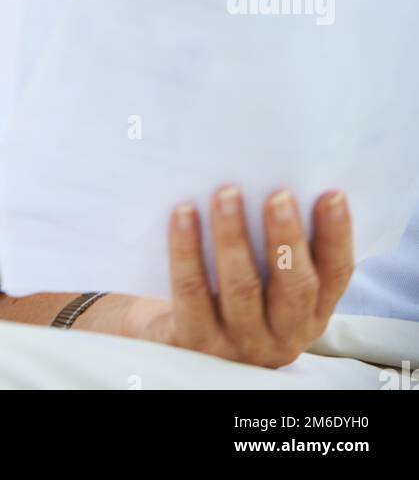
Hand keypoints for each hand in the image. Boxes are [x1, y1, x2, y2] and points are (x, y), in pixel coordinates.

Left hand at [77, 187, 352, 367]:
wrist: (176, 340)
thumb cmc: (229, 289)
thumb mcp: (265, 277)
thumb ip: (276, 239)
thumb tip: (276, 171)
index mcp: (310, 312)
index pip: (336, 275)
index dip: (337, 236)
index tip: (332, 194)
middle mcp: (282, 334)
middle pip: (294, 289)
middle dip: (287, 239)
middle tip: (278, 195)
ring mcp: (240, 342)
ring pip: (241, 289)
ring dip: (234, 237)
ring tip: (226, 193)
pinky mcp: (196, 341)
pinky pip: (191, 292)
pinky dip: (186, 251)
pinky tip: (182, 214)